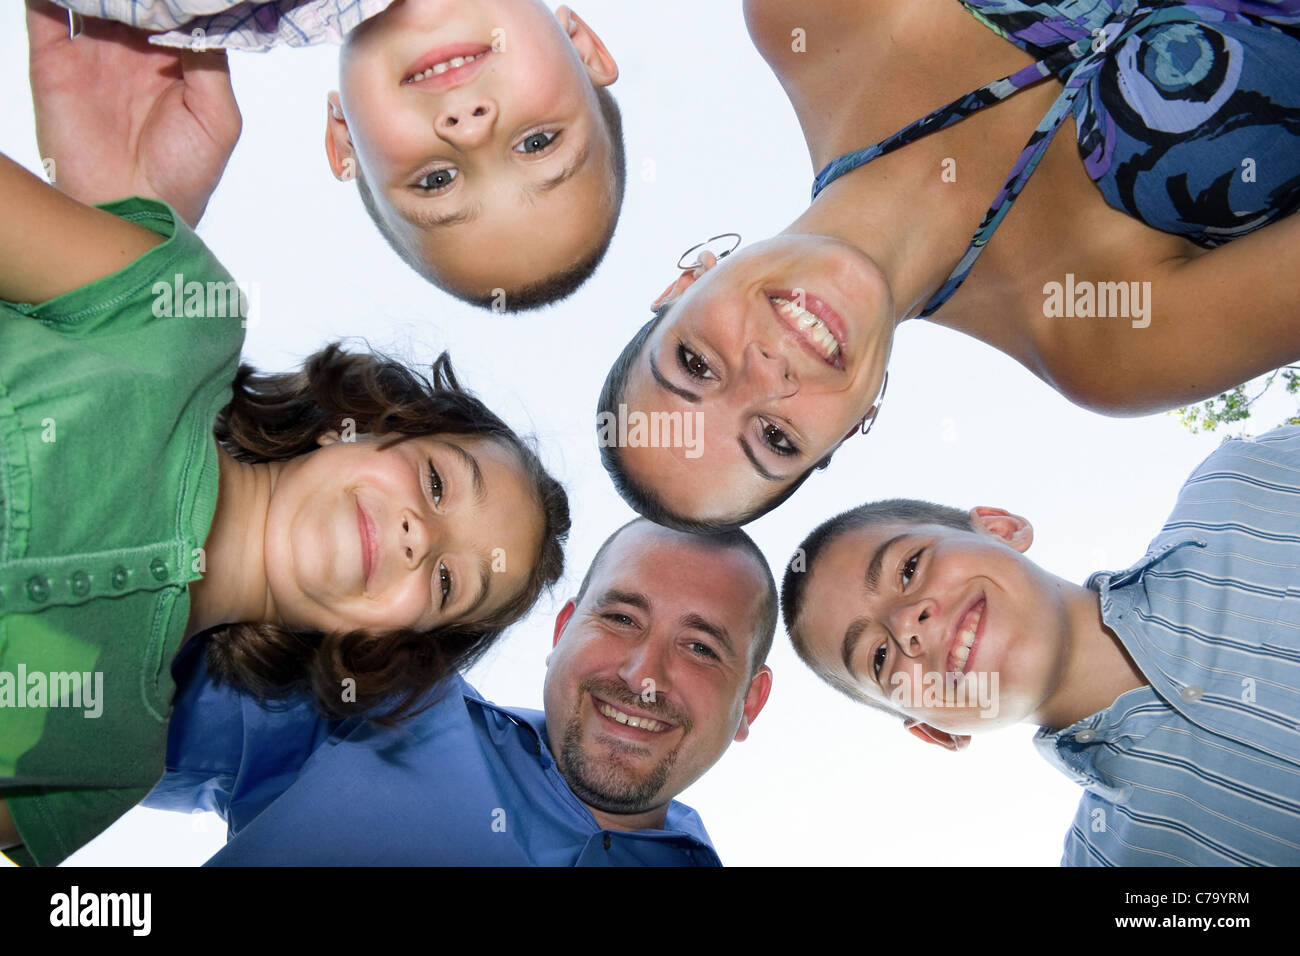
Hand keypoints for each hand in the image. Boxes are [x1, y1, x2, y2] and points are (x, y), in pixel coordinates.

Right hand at [26, 0, 241, 226]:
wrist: (133, 208)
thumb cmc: (185, 174)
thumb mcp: (218, 118)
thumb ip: (210, 62)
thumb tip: (198, 15)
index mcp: (174, 59)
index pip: (173, 9)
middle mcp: (132, 50)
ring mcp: (92, 53)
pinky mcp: (54, 62)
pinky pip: (47, 12)